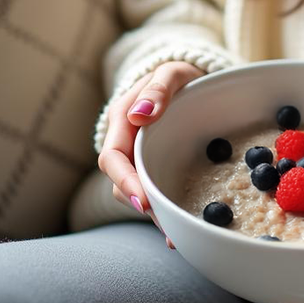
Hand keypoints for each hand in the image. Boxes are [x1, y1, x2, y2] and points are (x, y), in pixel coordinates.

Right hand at [97, 60, 205, 247]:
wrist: (190, 76)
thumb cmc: (179, 73)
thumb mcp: (172, 72)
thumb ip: (159, 89)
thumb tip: (139, 114)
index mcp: (122, 120)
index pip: (113, 157)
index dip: (124, 181)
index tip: (143, 200)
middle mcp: (126, 143)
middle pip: (121, 181)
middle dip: (140, 203)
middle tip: (166, 222)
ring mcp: (140, 156)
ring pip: (137, 190)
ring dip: (153, 211)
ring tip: (176, 231)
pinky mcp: (156, 165)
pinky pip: (155, 188)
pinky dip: (164, 208)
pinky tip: (179, 226)